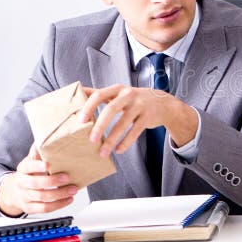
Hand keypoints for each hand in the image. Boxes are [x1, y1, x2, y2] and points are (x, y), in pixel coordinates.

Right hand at [0, 145, 76, 215]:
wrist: (14, 191)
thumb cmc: (28, 173)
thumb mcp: (31, 161)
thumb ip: (38, 152)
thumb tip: (43, 138)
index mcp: (23, 169)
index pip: (28, 167)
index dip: (37, 166)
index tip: (48, 164)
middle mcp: (23, 183)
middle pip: (36, 184)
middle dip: (53, 181)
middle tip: (67, 177)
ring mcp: (26, 197)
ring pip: (42, 197)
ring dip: (60, 194)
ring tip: (73, 189)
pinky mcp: (30, 208)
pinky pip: (45, 208)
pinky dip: (59, 204)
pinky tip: (68, 199)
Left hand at [80, 85, 198, 156]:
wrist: (163, 103)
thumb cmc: (135, 100)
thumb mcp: (119, 93)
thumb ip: (101, 94)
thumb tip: (77, 92)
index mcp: (117, 89)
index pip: (100, 95)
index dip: (89, 107)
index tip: (81, 121)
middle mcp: (129, 94)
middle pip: (111, 109)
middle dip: (100, 125)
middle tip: (91, 140)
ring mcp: (140, 105)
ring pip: (123, 123)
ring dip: (112, 140)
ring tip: (103, 152)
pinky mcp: (148, 116)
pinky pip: (135, 131)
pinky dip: (126, 142)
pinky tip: (118, 151)